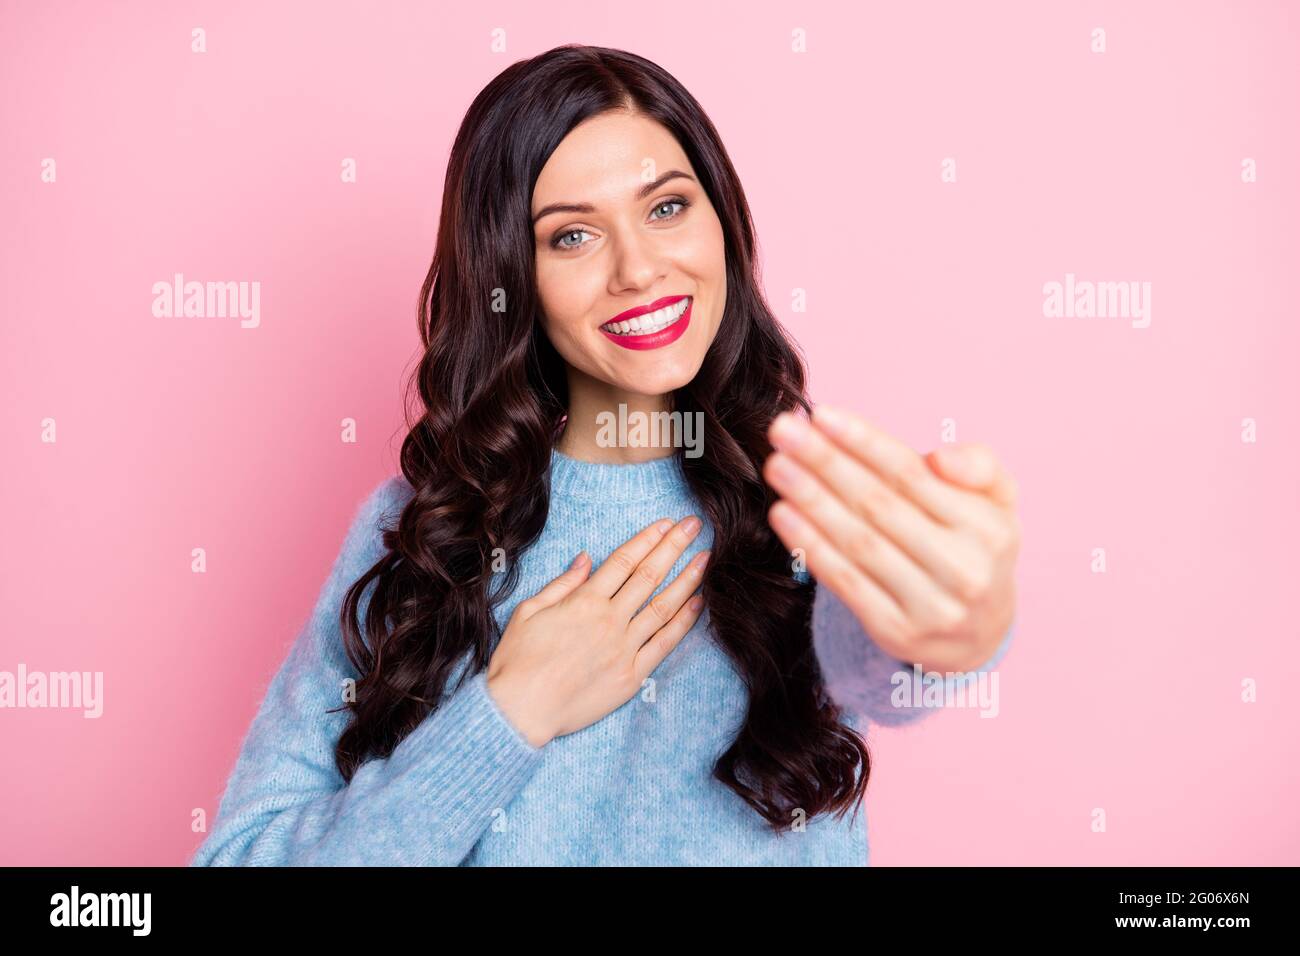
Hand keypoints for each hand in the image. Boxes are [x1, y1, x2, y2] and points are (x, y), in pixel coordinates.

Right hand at [486, 516, 708, 746]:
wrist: (522, 710)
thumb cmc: (518, 661)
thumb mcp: (529, 611)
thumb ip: (562, 583)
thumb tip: (587, 558)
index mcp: (584, 601)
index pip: (624, 561)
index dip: (648, 539)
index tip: (666, 523)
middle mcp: (609, 620)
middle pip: (649, 575)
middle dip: (674, 546)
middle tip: (695, 525)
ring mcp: (624, 648)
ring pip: (663, 606)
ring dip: (687, 580)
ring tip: (706, 559)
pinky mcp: (632, 676)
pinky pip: (664, 644)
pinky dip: (684, 622)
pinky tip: (698, 603)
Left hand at [762, 404, 1019, 673]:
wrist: (980, 634)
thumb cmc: (975, 547)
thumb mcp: (997, 501)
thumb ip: (979, 464)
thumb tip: (939, 457)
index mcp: (989, 528)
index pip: (913, 475)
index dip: (864, 442)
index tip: (821, 414)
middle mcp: (962, 569)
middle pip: (878, 505)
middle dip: (825, 463)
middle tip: (782, 431)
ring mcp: (929, 606)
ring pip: (857, 542)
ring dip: (810, 500)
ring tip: (777, 467)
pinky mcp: (895, 632)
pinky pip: (845, 582)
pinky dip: (811, 546)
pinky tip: (782, 515)